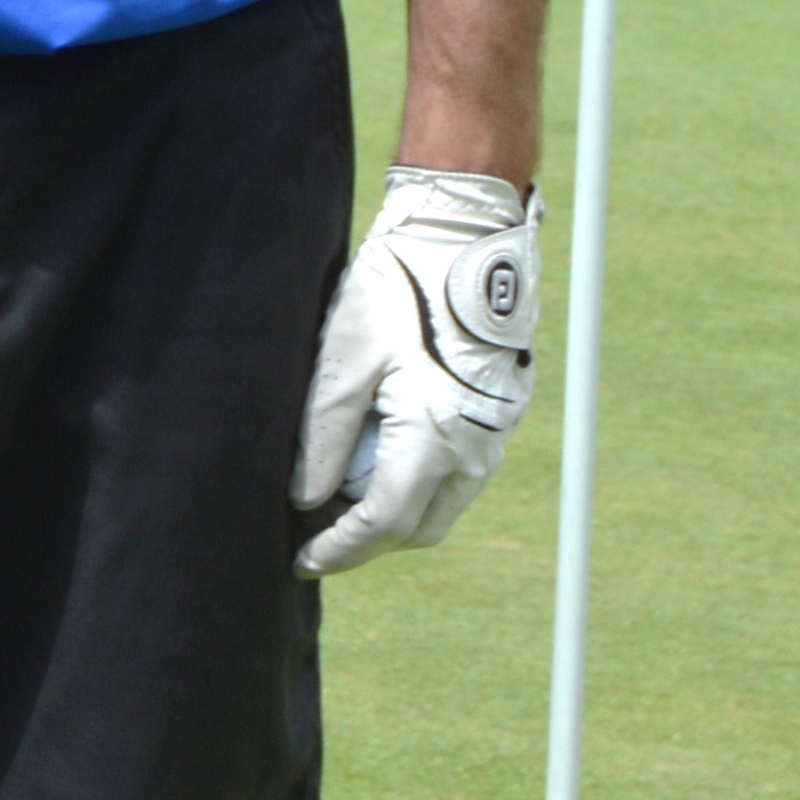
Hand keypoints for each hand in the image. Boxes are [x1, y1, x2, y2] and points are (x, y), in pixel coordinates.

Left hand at [296, 165, 539, 572]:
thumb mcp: (344, 359)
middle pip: (419, 527)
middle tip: (315, 532)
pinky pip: (457, 473)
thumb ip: (322, 435)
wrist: (463, 238)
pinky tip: (377, 457)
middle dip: (367, 539)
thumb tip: (304, 499)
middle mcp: (474, 449)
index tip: (302, 561)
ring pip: (441, 504)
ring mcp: (492, 433)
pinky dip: (416, 482)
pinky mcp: (496, 414)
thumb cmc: (398, 291)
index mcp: (436, 440)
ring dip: (394, 512)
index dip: (340, 548)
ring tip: (338, 496)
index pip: (384, 523)